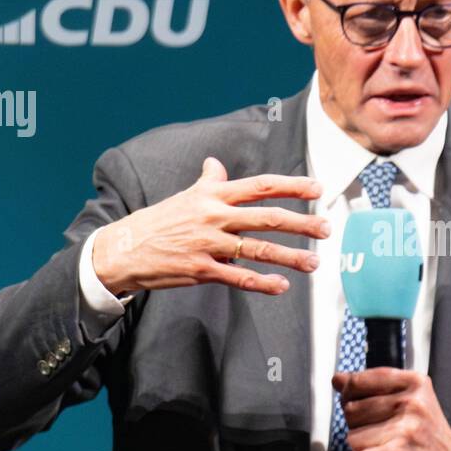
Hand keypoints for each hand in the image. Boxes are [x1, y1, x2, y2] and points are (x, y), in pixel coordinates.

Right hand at [91, 157, 329, 295]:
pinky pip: (239, 277)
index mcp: (213, 196)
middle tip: (327, 228)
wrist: (123, 249)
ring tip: (314, 263)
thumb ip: (207, 182)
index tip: (317, 188)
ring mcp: (209, 244)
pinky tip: (282, 286)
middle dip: (302, 223)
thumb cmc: (158, 221)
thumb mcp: (185, 196)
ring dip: (290, 257)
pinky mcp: (202, 270)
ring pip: (259, 249)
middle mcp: (215, 217)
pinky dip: (263, 283)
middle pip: (268, 217)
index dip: (292, 186)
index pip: (260, 186)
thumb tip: (215, 164)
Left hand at [336, 368, 450, 450]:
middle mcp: (411, 403)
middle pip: (351, 410)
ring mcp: (404, 429)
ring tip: (384, 450)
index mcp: (414, 384)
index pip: (361, 380)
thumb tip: (338, 379)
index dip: (349, 393)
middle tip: (378, 434)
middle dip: (358, 426)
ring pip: (352, 437)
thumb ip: (375, 387)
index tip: (352, 401)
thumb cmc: (427, 434)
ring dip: (363, 450)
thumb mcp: (411, 400)